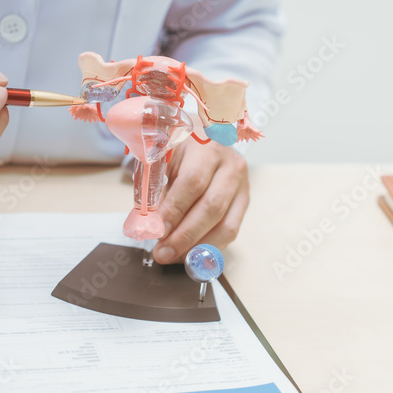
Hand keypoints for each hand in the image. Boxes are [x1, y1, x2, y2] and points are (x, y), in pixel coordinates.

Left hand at [153, 140, 248, 263]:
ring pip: (225, 225)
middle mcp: (230, 165)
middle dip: (185, 236)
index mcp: (207, 147)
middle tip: (163, 253)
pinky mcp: (244, 201)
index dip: (175, 209)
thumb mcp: (162, 157)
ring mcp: (241, 185)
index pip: (193, 182)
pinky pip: (231, 230)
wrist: (206, 136)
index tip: (157, 230)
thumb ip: (154, 188)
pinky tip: (190, 254)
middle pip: (211, 207)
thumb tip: (148, 225)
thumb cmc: (179, 148)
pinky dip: (210, 246)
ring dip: (198, 247)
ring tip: (174, 257)